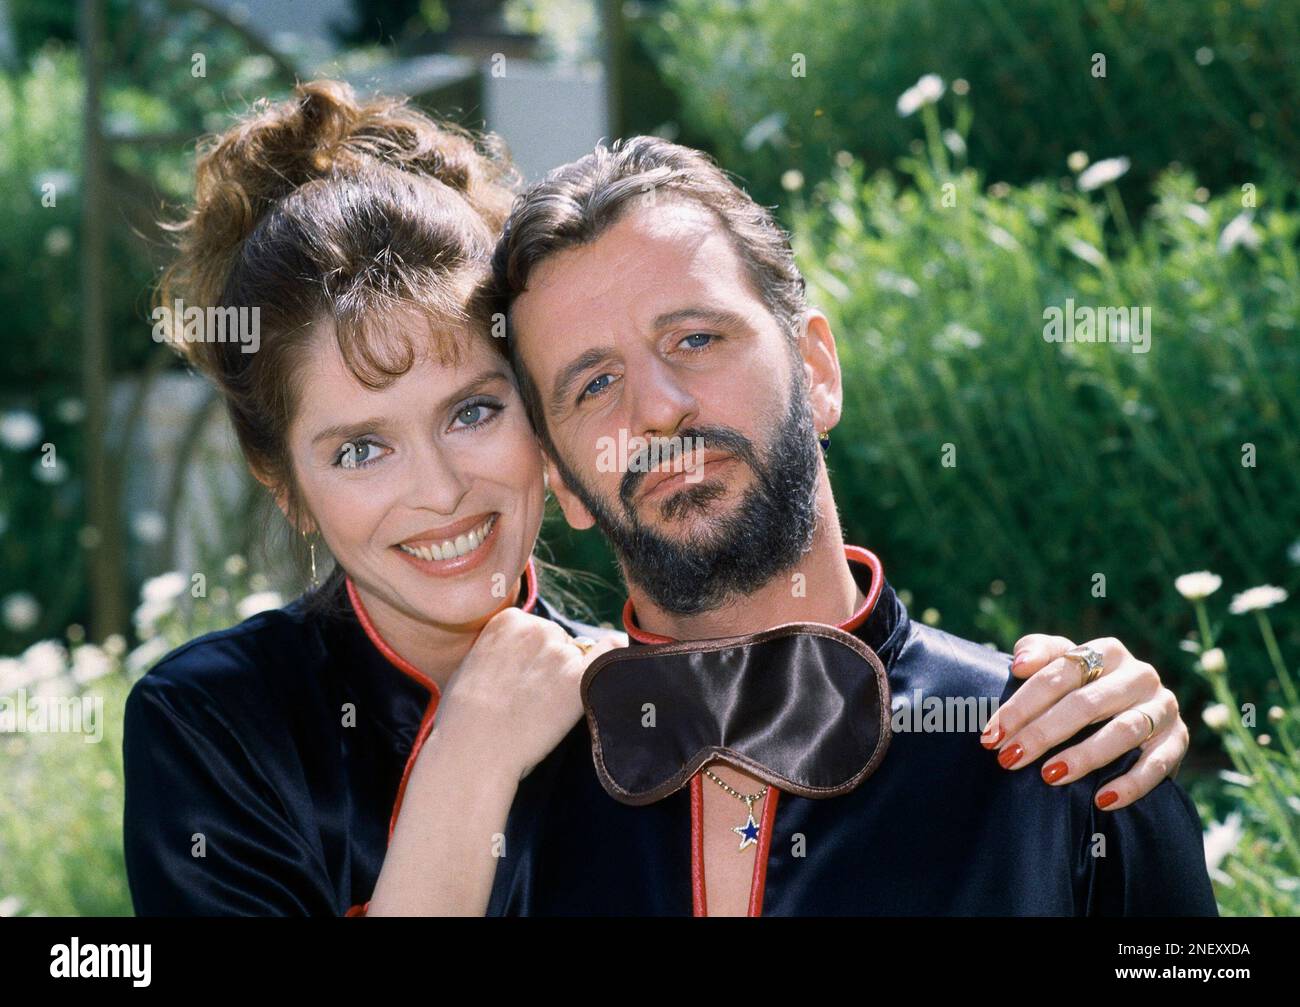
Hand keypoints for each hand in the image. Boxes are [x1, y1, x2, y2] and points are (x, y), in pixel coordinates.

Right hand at [432, 608, 625, 780]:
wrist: (474, 747)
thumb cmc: (464, 715)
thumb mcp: (472, 664)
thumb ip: (500, 650)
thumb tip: (519, 656)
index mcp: (509, 620)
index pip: (535, 630)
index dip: (531, 656)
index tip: (520, 678)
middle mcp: (538, 627)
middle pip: (560, 641)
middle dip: (552, 665)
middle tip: (533, 699)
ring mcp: (561, 651)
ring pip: (578, 657)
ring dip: (569, 677)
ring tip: (545, 708)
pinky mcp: (579, 677)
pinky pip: (609, 653)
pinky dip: (611, 658)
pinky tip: (609, 670)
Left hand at [978, 634, 1187, 810]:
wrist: (1140, 717)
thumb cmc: (1086, 688)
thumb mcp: (1063, 665)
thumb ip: (1040, 653)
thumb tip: (1019, 663)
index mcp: (1107, 651)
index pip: (1059, 674)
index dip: (1022, 704)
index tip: (992, 733)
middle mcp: (1139, 674)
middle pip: (1085, 703)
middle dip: (1042, 733)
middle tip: (1010, 757)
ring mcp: (1162, 707)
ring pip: (1122, 732)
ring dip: (1083, 757)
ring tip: (1049, 776)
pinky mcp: (1178, 740)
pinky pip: (1157, 764)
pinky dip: (1130, 784)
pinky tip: (1101, 800)